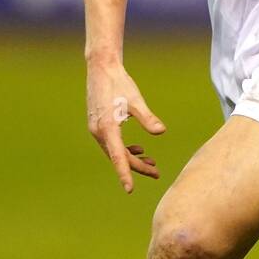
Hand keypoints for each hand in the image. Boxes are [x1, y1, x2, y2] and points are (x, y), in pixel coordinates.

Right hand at [86, 61, 165, 191]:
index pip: (117, 157)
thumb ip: (148, 118)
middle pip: (119, 157)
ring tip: (152, 162)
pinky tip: (139, 148)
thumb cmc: (119, 83)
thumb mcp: (136, 100)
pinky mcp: (98, 125)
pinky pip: (112, 144)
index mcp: (108, 128)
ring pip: (115, 152)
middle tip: (157, 172)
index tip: (129, 189)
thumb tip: (161, 132)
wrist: (101, 69)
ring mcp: (97, 130)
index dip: (124, 174)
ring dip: (133, 158)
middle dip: (138, 166)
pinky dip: (125, 149)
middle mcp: (99, 132)